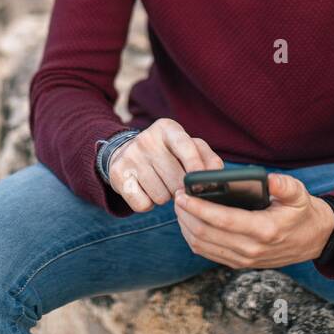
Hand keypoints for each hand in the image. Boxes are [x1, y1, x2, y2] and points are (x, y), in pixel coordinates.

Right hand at [107, 118, 225, 211]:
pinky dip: (147, 204)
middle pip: (176, 180)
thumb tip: (216, 177)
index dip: (197, 168)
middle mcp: (146, 138)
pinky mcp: (117, 174)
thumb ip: (207, 159)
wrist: (125, 153)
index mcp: (168, 128)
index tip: (203, 185)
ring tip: (158, 183)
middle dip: (181, 190)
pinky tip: (144, 190)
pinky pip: (143, 204)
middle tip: (175, 182)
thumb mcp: (187, 148)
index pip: (186, 147)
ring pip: (161, 196)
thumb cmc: (167, 154)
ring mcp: (130, 155)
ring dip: (164, 197)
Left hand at [173, 172, 333, 268]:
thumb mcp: (299, 194)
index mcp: (265, 230)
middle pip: (206, 234)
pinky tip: (189, 221)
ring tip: (180, 206)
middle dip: (185, 215)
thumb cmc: (302, 212)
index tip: (182, 195)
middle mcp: (252, 249)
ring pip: (202, 246)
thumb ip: (283, 185)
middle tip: (177, 195)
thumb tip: (267, 179)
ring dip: (186, 226)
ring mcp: (244, 260)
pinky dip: (193, 237)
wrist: (313, 240)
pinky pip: (207, 252)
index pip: (223, 220)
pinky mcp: (239, 263)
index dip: (198, 208)